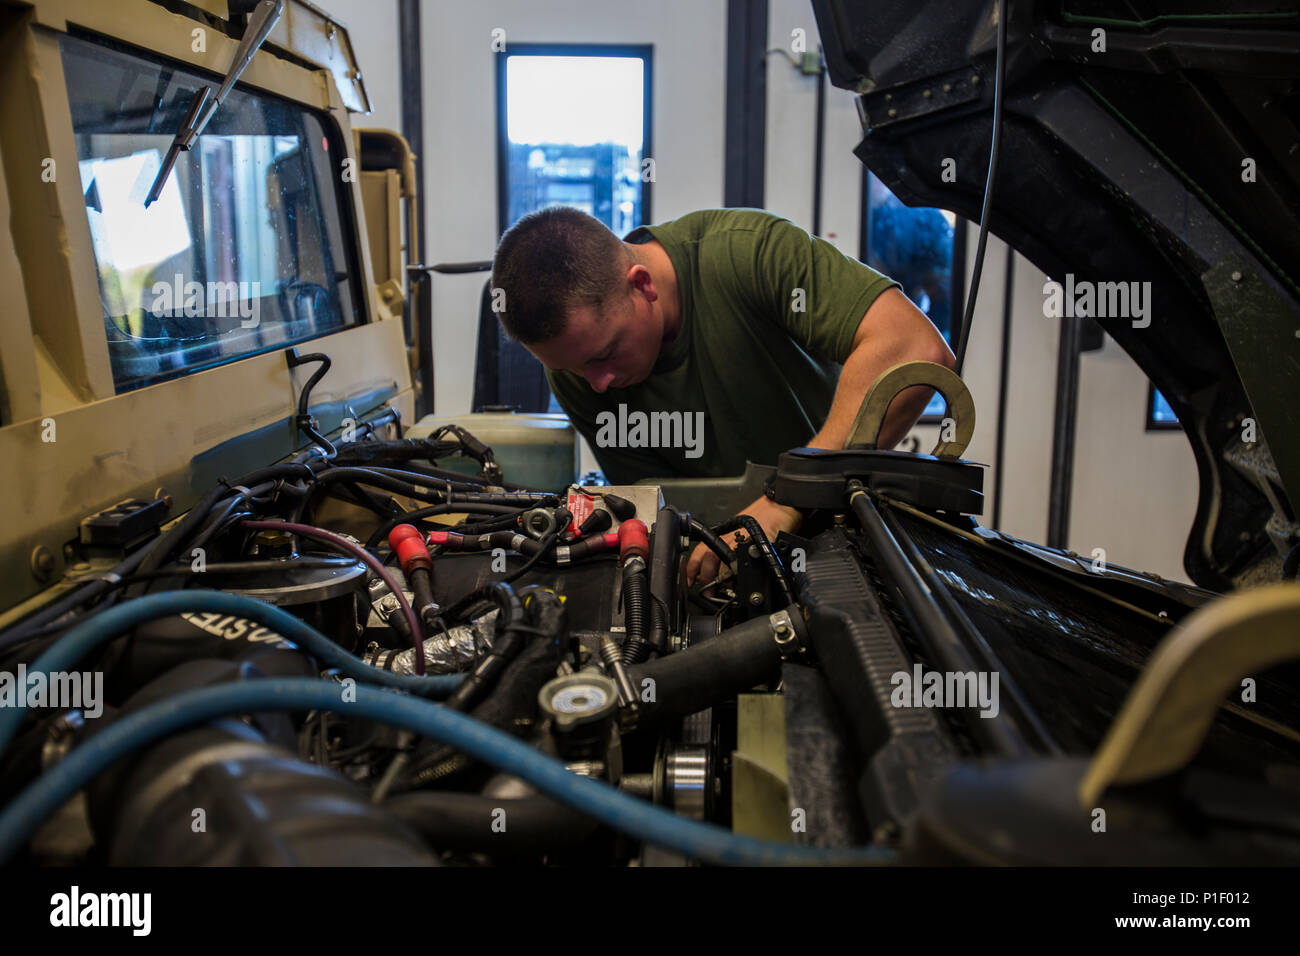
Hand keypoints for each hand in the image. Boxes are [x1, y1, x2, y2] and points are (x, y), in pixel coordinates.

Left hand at [685, 495, 801, 587]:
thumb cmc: (761, 517)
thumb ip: (727, 548)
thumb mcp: (738, 531)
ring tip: (726, 588)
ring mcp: (744, 541)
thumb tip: (717, 571)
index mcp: (723, 534)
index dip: (692, 567)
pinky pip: (749, 560)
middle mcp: (730, 538)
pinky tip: (744, 579)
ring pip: (727, 561)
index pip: (700, 552)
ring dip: (724, 578)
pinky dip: (745, 572)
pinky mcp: (759, 544)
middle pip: (711, 558)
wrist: (779, 506)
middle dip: (707, 576)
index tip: (688, 581)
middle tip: (708, 591)